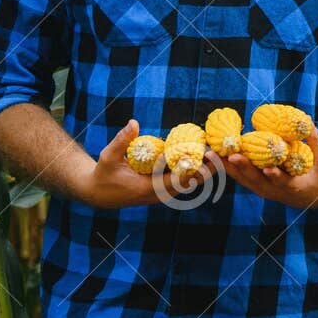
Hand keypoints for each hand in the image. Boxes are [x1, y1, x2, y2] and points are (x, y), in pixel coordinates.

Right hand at [71, 119, 223, 209]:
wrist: (98, 194)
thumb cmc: (103, 174)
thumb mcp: (108, 156)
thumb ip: (121, 141)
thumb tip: (134, 122)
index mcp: (148, 189)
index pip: (176, 181)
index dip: (192, 169)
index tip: (206, 157)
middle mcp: (158, 195)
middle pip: (187, 184)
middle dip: (204, 170)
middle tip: (219, 155)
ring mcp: (161, 194)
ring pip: (187, 185)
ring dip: (202, 172)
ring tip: (217, 157)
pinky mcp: (161, 191)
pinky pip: (181, 183)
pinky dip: (192, 173)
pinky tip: (203, 161)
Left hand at [222, 125, 317, 209]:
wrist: (307, 197)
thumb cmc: (316, 176)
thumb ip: (315, 142)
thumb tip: (308, 120)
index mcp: (293, 187)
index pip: (283, 182)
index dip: (276, 176)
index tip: (269, 170)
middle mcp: (274, 191)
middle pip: (256, 180)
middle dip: (243, 168)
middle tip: (232, 156)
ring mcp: (261, 189)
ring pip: (242, 179)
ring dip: (226, 167)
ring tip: (212, 154)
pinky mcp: (253, 185)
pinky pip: (238, 176)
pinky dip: (225, 167)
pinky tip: (213, 156)